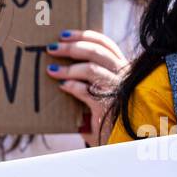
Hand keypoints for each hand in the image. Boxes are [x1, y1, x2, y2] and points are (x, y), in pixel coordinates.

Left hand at [46, 30, 129, 145]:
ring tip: (51, 70)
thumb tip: (63, 74)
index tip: (64, 34)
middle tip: (52, 47)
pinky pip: (87, 90)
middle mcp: (123, 75)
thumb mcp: (103, 97)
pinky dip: (72, 86)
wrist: (125, 142)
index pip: (106, 44)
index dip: (85, 36)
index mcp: (123, 69)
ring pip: (92, 68)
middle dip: (72, 46)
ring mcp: (117, 89)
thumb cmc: (111, 119)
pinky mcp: (109, 105)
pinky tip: (62, 86)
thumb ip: (90, 84)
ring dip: (68, 68)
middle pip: (97, 51)